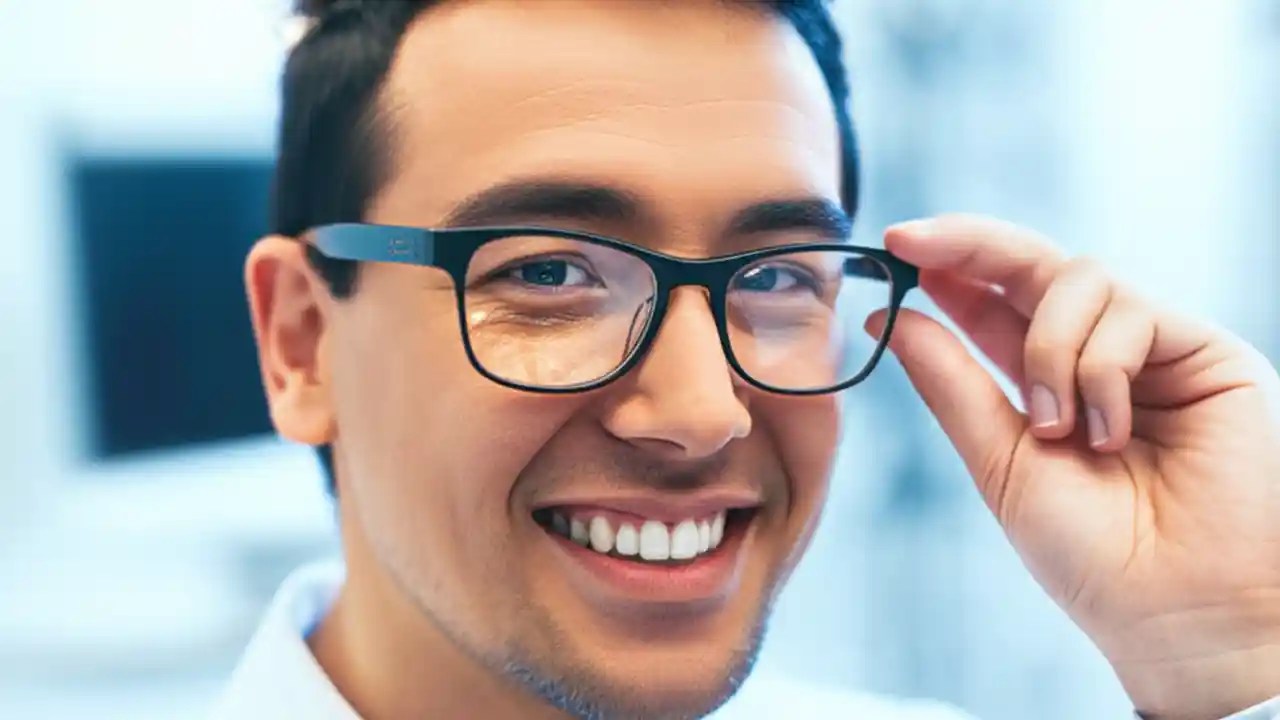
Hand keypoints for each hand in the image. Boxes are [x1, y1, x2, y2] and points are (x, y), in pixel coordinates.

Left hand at [867, 215, 1279, 719]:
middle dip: (968, 245)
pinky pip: (1130, 313)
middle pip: (1032, 263)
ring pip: (1077, 279)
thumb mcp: (1000, 461)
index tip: (892, 247)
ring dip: (1045, 350)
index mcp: (1046, 382)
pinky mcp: (1206, 352)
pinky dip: (1097, 369)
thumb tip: (890, 319)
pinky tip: (1107, 434)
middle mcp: (1099, 355)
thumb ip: (952, 384)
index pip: (994, 301)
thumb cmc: (1092, 553)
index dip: (947, 265)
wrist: (1177, 610)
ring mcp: (1152, 350)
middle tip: (910, 243)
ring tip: (1055, 430)